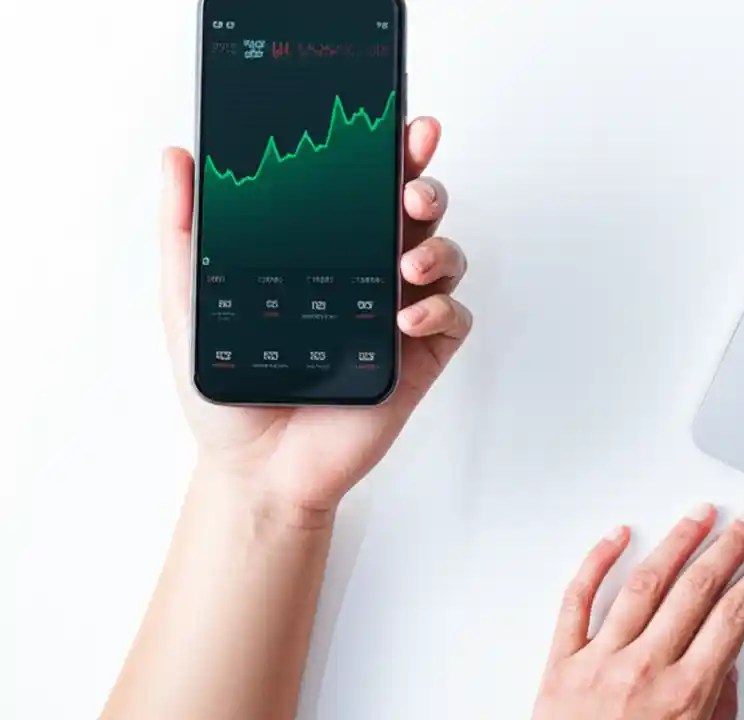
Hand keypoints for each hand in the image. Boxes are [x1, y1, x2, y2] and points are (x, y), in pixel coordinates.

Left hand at [159, 117, 469, 523]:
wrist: (256, 467)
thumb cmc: (228, 388)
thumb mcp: (193, 300)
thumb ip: (188, 230)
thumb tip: (178, 158)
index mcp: (326, 250)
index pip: (364, 188)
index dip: (390, 152)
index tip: (402, 126)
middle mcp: (369, 273)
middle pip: (415, 211)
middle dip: (426, 186)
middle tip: (413, 191)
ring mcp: (398, 314)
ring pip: (445, 256)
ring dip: (439, 247)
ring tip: (410, 262)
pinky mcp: (420, 357)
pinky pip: (453, 318)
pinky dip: (440, 308)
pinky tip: (407, 315)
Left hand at [533, 505, 743, 719]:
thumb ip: (718, 701)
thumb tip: (726, 656)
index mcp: (685, 696)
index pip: (736, 615)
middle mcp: (644, 671)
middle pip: (698, 588)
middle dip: (732, 545)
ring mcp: (600, 662)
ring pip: (645, 582)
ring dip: (678, 541)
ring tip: (699, 516)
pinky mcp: (560, 664)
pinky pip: (577, 600)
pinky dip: (597, 562)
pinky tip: (617, 537)